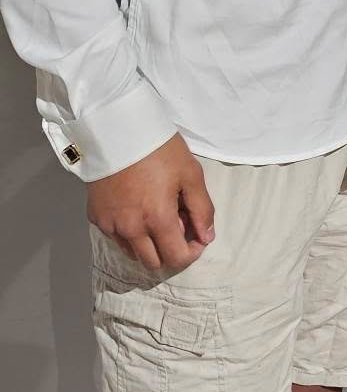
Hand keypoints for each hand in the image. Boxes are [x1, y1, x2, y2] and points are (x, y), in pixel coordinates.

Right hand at [87, 134, 215, 272]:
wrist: (117, 129)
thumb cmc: (158, 149)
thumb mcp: (190, 174)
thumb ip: (202, 209)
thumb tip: (206, 236)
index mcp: (157, 219)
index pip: (176, 258)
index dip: (192, 252)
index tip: (196, 236)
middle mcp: (131, 229)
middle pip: (153, 263)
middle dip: (169, 251)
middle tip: (176, 223)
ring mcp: (110, 225)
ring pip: (133, 252)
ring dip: (148, 244)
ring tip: (155, 214)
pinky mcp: (96, 217)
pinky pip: (116, 237)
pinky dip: (129, 231)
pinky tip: (136, 208)